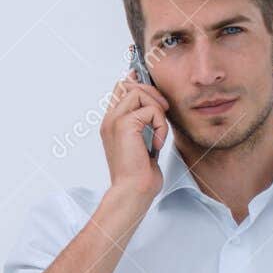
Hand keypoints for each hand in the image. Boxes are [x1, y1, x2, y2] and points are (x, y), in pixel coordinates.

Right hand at [100, 71, 167, 204]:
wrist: (133, 190)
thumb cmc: (139, 172)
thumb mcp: (143, 141)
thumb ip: (144, 122)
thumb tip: (155, 103)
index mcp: (110, 123)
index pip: (120, 88)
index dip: (136, 83)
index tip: (151, 90)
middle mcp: (109, 119)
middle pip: (128, 84)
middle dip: (151, 93)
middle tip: (163, 111)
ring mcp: (114, 120)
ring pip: (140, 93)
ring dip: (157, 110)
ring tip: (158, 131)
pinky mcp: (125, 124)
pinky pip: (152, 110)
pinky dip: (161, 126)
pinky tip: (156, 143)